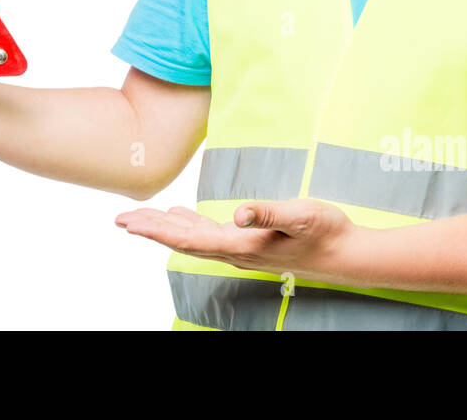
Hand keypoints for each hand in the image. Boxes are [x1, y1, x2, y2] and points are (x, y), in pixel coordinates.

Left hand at [114, 199, 365, 286]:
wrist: (347, 255)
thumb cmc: (325, 232)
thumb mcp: (299, 215)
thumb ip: (267, 213)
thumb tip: (238, 212)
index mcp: (240, 244)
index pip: (187, 240)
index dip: (155, 231)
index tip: (129, 224)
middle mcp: (235, 250)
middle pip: (182, 241)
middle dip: (150, 229)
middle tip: (120, 219)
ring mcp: (242, 248)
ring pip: (194, 238)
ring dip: (165, 227)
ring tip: (140, 218)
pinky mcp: (251, 243)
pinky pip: (210, 235)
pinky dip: (189, 225)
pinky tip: (181, 216)